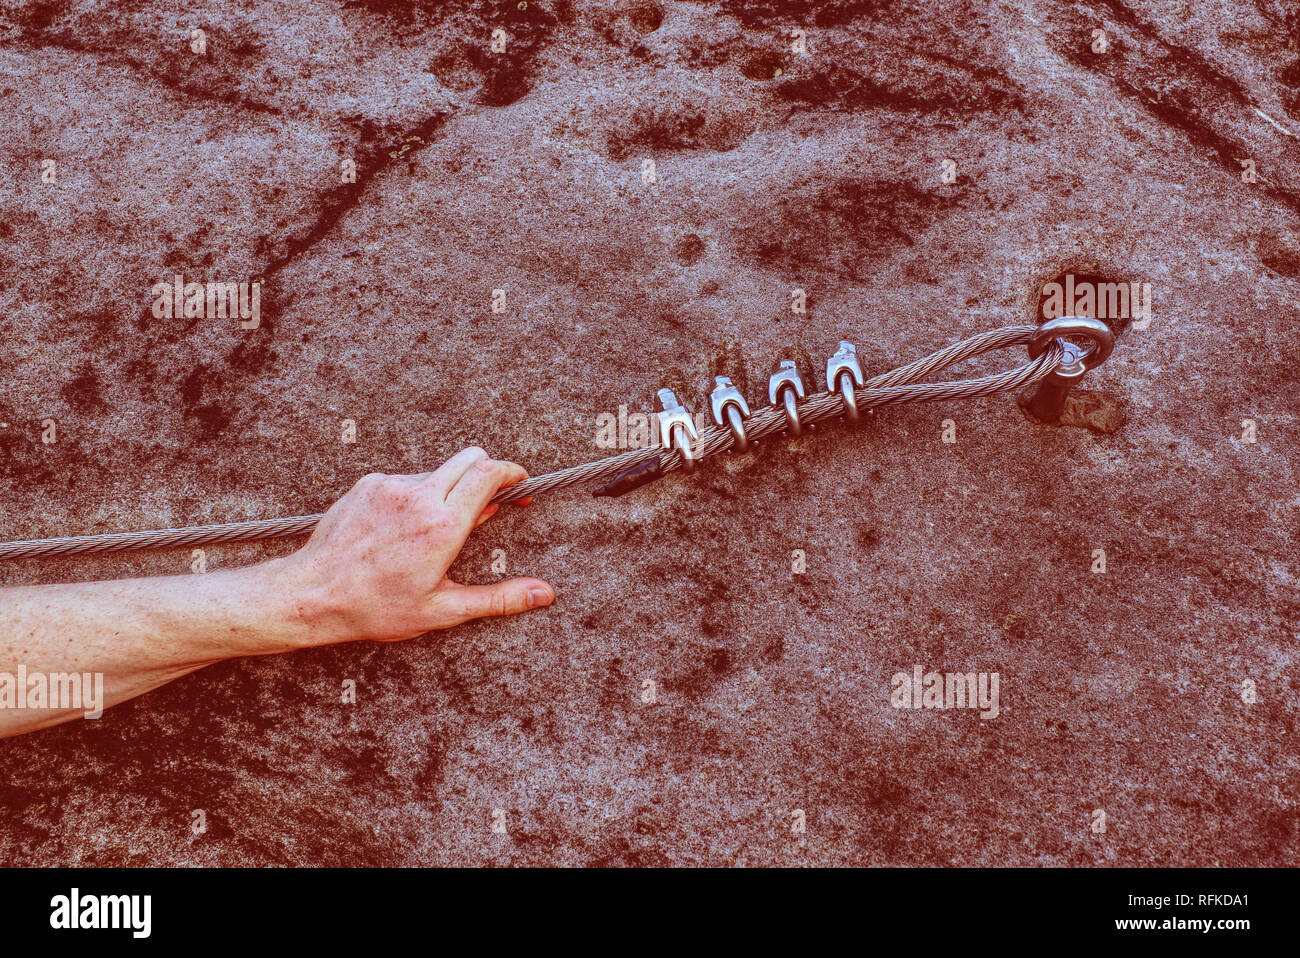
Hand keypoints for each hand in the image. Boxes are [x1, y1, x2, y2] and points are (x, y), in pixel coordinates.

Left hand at [277, 448, 553, 643]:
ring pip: (438, 470)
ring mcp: (390, 486)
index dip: (512, 473)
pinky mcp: (368, 483)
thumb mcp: (444, 610)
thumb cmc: (376, 608)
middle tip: (492, 503)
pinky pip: (407, 479)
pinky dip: (419, 494)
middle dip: (488, 473)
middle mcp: (418, 497)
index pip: (488, 474)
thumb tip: (546, 593)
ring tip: (441, 527)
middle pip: (470, 458)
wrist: (312, 594)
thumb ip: (500, 598)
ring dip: (451, 488)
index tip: (521, 484)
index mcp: (442, 526)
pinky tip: (406, 528)